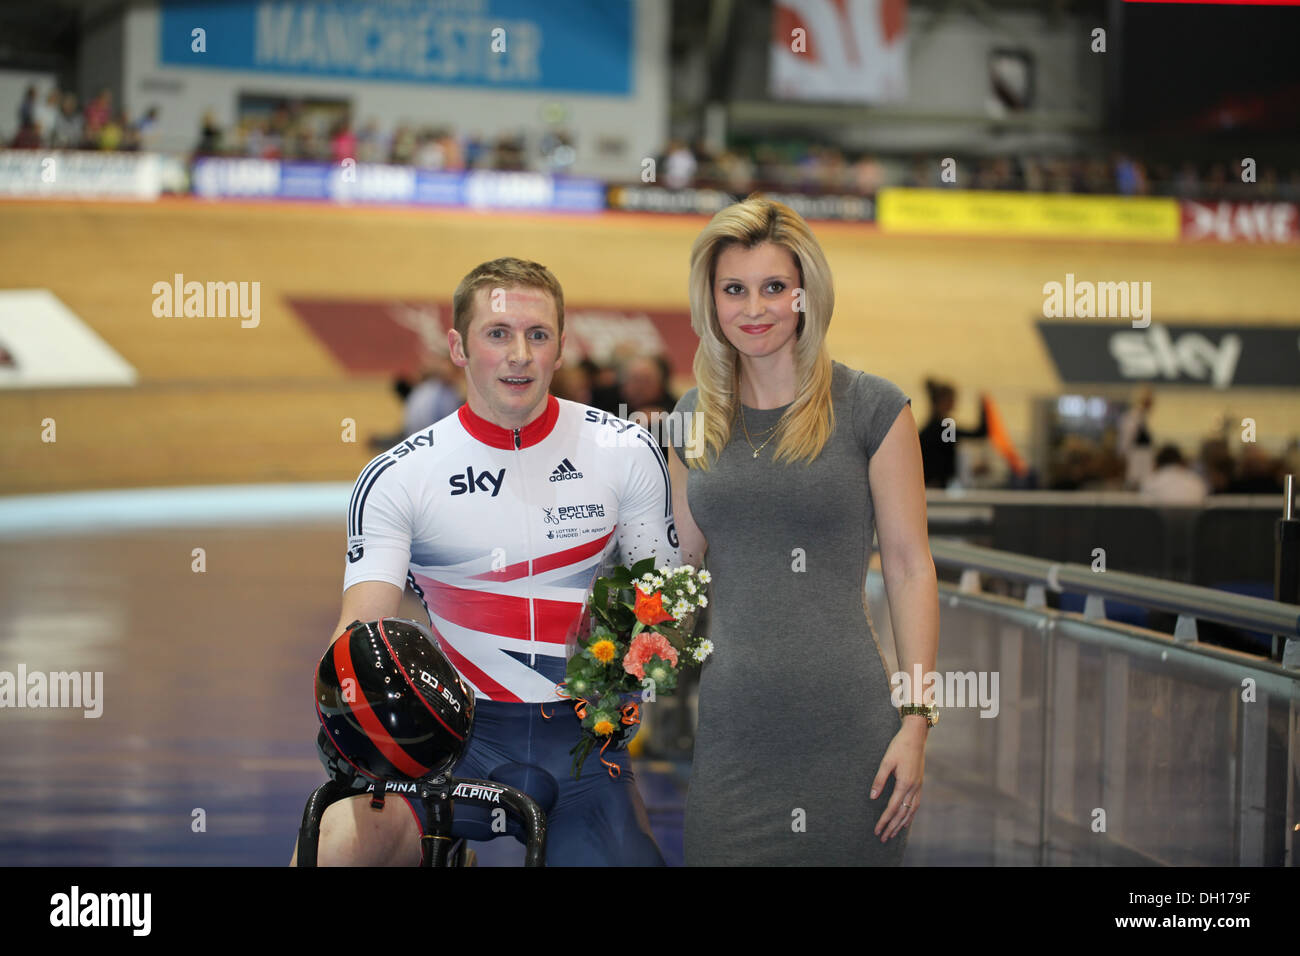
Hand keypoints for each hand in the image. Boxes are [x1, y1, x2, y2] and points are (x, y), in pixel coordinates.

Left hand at [870, 719, 927, 841]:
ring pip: (911, 811)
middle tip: (883, 838)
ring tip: (893, 833)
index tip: (877, 830)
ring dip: (902, 824)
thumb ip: (879, 780)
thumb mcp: (886, 761)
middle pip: (902, 813)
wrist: (916, 736)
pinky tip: (906, 819)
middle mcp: (914, 788)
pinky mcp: (920, 783)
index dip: (884, 820)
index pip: (892, 808)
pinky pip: (916, 804)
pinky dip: (910, 815)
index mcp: (905, 783)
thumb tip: (872, 797)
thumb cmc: (899, 746)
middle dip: (892, 827)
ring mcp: (919, 786)